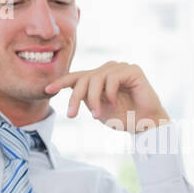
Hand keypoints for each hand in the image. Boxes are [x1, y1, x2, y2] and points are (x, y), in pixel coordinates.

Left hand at [45, 61, 169, 128]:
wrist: (146, 125)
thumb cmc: (124, 118)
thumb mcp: (99, 109)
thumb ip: (87, 98)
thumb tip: (74, 91)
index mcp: (99, 78)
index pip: (77, 76)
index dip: (61, 82)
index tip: (47, 90)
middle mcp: (108, 70)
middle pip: (84, 77)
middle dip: (75, 97)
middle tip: (71, 115)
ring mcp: (120, 68)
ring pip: (96, 78)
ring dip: (93, 99)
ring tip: (96, 116)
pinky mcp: (132, 70)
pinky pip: (112, 78)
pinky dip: (109, 93)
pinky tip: (113, 104)